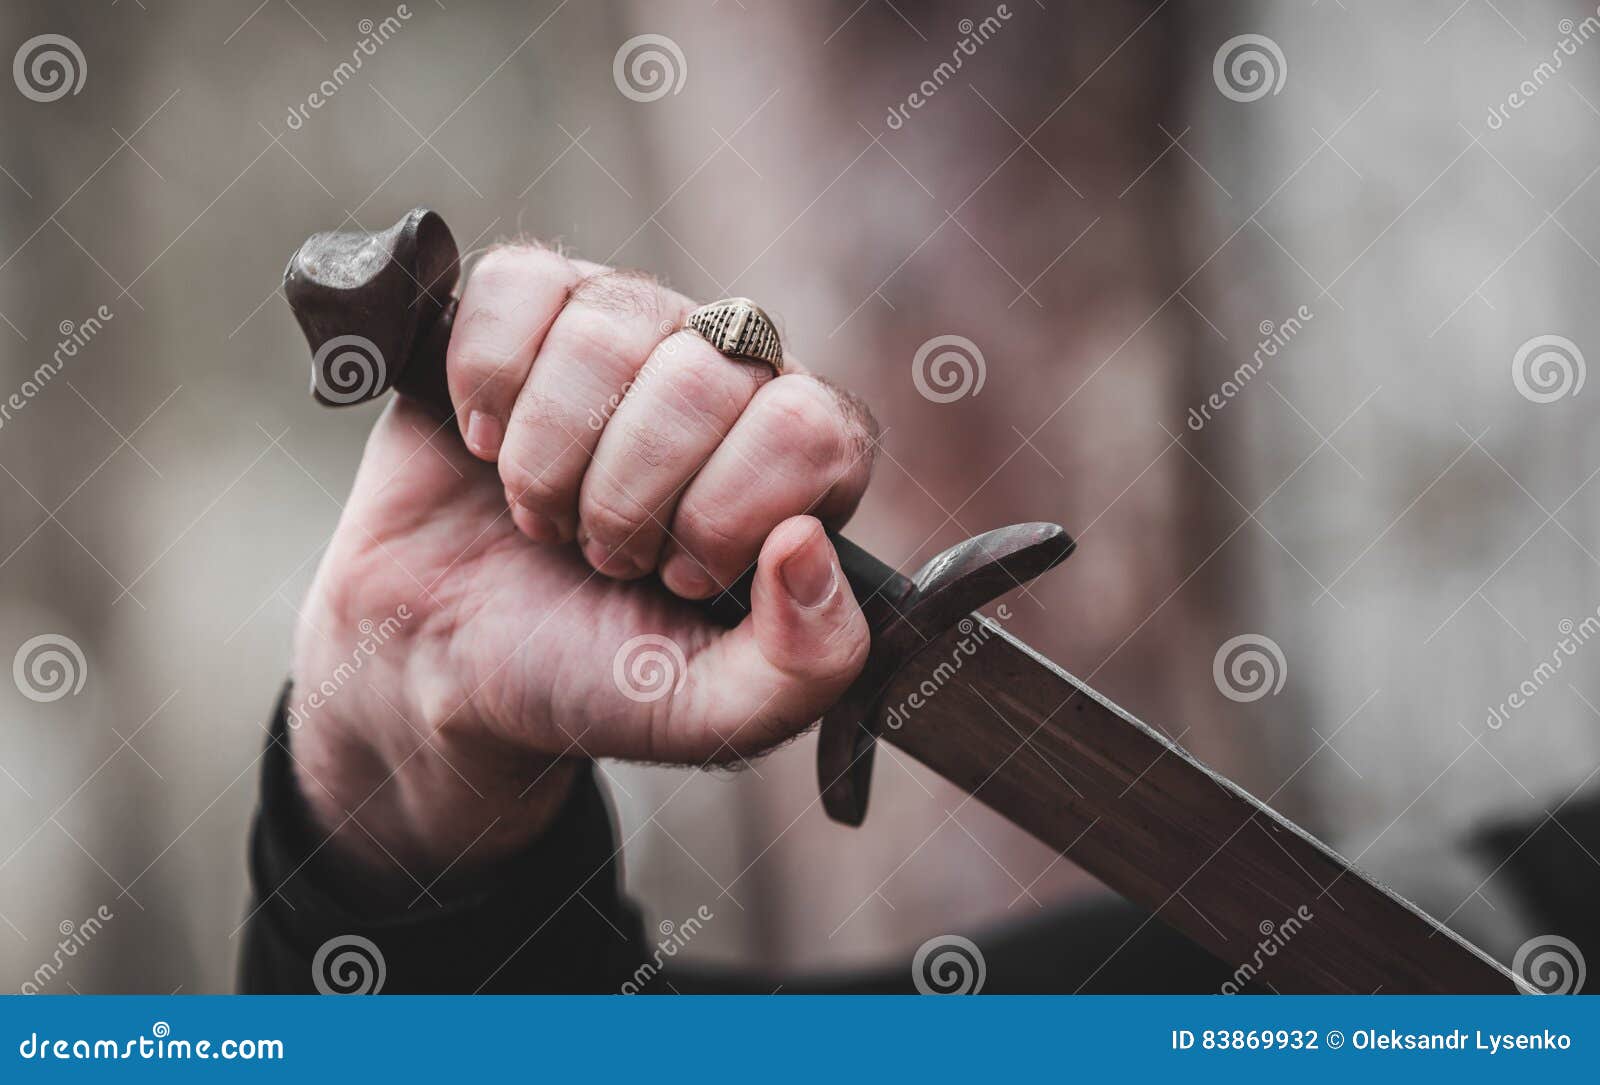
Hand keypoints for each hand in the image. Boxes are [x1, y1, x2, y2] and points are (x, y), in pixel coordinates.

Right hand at [288, 243, 876, 888]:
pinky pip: (521, 284)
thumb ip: (802, 665)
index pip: (805, 429)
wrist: (439, 660)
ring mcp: (630, 328)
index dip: (724, 513)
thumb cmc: (588, 674)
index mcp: (801, 461)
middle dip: (626, 496)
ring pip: (611, 324)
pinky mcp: (530, 306)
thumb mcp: (709, 714)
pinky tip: (484, 442)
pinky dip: (487, 380)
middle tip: (599, 555)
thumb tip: (806, 542)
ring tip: (542, 513)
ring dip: (550, 454)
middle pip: (705, 373)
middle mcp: (729, 374)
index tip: (675, 578)